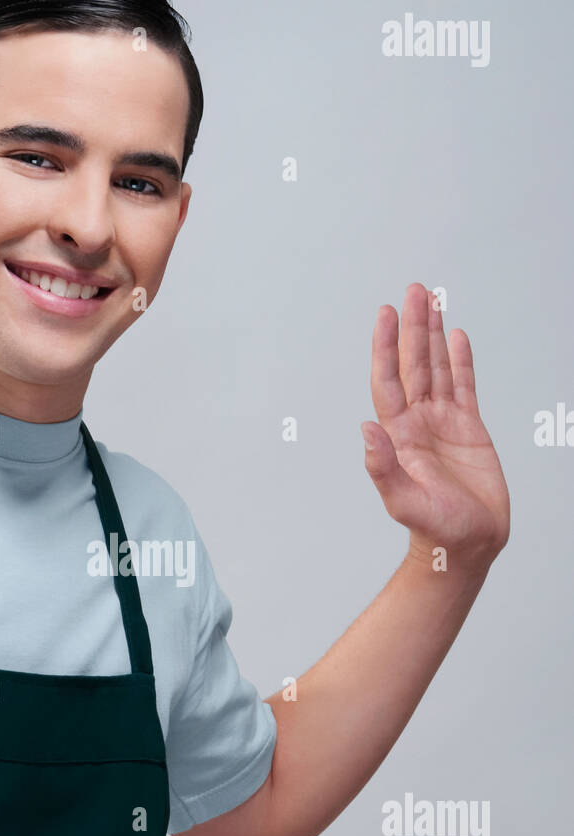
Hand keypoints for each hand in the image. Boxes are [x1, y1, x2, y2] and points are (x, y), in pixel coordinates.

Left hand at [362, 283, 509, 575]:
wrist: (467, 544)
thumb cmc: (435, 529)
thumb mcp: (404, 500)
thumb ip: (383, 467)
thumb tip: (366, 429)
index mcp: (399, 434)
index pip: (388, 380)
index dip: (385, 347)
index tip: (386, 314)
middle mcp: (418, 422)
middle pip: (413, 365)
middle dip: (412, 328)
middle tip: (413, 291)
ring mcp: (443, 423)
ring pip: (436, 368)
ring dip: (433, 336)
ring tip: (431, 301)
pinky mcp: (469, 428)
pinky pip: (463, 385)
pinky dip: (460, 360)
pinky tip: (457, 337)